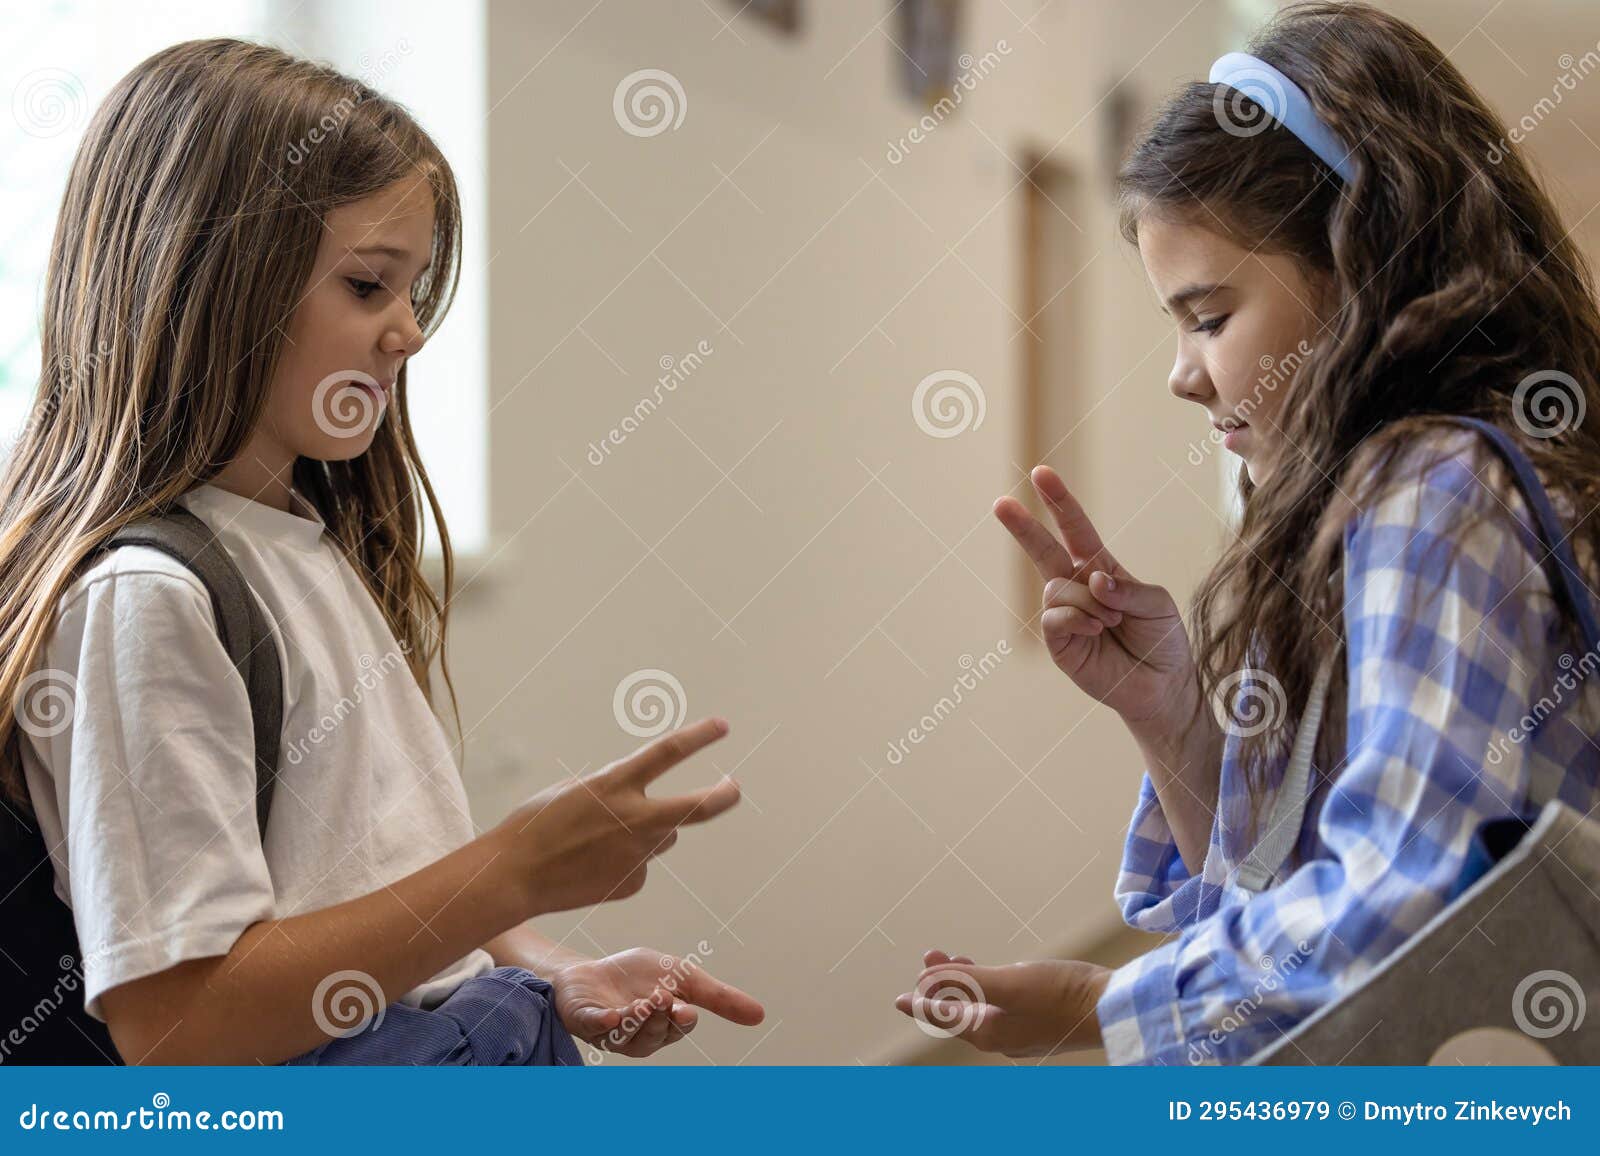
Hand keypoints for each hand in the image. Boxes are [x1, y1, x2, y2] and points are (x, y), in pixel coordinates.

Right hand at [499, 718, 741, 915]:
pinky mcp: (632, 883)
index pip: (667, 752)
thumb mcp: (575, 791)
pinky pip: (640, 865)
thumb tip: (645, 806)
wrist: (513, 878)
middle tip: (735, 788)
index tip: (722, 726)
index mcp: (614, 785)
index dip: (699, 737)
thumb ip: (616, 790)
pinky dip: (624, 861)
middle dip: (723, 796)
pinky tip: (591, 866)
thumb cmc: (537, 825)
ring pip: (662, 836)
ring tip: (600, 840)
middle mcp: (634, 820)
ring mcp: (636, 856)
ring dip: (646, 832)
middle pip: (697, 808)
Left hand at [550, 947, 764, 1058]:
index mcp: (664, 1026)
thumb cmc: (638, 978)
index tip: (685, 1009)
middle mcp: (638, 1035)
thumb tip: (762, 1016)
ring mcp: (610, 1031)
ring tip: (642, 1003)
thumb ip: (719, 998)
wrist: (592, 971)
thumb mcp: (684, 979)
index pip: (678, 1027)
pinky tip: (613, 1015)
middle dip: (658, 1017)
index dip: (681, 1020)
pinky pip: (595, 1026)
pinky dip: (604, 1023)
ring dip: (636, 1020)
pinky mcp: (585, 1020)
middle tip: (661, 997)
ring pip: (627, 1035)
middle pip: (653, 1034)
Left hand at [893, 949, 1109, 1057]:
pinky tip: (990, 972)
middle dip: (942, 982)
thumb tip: (925, 981)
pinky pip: (999, 1004)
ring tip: (955, 957)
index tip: (898, 999)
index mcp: (988, 1031)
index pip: (942, 1015)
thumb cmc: (1061, 995)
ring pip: (979, 1004)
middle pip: (959, 1008)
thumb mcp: (1008, 983)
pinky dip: (986, 985)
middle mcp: (1001, 1036)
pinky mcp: (1038, 1020)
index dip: (919, 1002)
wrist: (1113, 1008)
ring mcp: (1020, 1030)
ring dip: (964, 980)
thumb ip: (965, 981)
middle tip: (931, 955)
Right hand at [995, 465, 1197, 728]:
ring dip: (1089, 602)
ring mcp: (1064, 615)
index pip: (1075, 529)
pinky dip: (1078, 619)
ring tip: (1112, 621)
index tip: (1041, 474)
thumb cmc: (1162, 640)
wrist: (1162, 686)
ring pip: (1057, 589)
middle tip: (999, 503)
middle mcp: (1076, 588)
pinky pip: (1054, 617)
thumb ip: (1126, 588)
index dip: (1059, 501)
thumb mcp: (1157, 603)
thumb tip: (1092, 581)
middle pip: (1043, 550)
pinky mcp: (1058, 643)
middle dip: (1022, 526)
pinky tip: (1098, 631)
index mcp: (1099, 569)